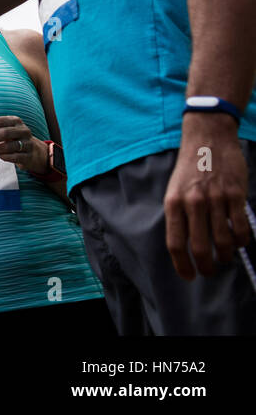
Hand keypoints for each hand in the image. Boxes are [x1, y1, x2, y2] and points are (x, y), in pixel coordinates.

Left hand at [0, 116, 45, 172]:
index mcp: (14, 121)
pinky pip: (15, 157)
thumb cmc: (12, 140)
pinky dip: (5, 156)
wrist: (35, 153)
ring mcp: (28, 143)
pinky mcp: (29, 156)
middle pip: (4, 132)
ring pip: (10, 145)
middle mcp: (23, 130)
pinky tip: (0, 156)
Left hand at [164, 113, 251, 279]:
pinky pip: (241, 228)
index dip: (182, 264)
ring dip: (225, 256)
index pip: (175, 243)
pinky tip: (239, 241)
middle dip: (206, 266)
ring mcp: (215, 199)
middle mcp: (193, 203)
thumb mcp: (175, 190)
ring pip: (223, 241)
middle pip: (200, 247)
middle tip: (210, 271)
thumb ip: (180, 215)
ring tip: (225, 257)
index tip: (189, 276)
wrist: (207, 138)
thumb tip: (185, 246)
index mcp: (173, 203)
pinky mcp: (235, 195)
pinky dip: (242, 241)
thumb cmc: (190, 168)